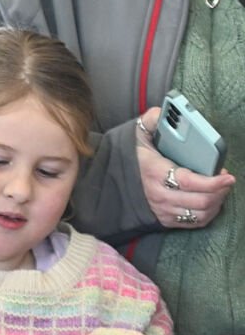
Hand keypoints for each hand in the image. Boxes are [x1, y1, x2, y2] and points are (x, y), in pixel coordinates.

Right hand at [135, 106, 234, 229]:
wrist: (106, 179)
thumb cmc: (127, 156)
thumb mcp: (136, 134)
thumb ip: (153, 120)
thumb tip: (164, 112)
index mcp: (155, 172)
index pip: (189, 182)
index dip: (213, 182)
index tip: (228, 176)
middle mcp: (159, 194)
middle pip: (200, 201)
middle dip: (220, 191)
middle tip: (226, 180)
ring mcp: (162, 209)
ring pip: (199, 213)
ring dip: (216, 203)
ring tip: (220, 190)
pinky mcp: (163, 219)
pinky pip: (192, 222)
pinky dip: (207, 214)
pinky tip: (211, 202)